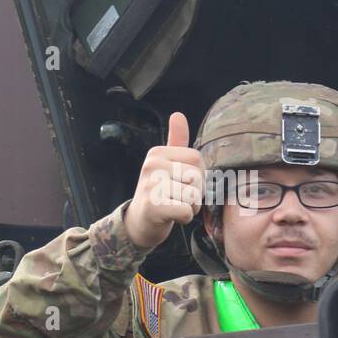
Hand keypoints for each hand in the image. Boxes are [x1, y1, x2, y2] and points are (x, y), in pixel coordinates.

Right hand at [124, 111, 205, 249]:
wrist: (139, 222)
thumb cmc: (159, 192)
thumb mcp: (166, 164)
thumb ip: (176, 141)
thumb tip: (178, 114)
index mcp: (157, 152)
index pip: (197, 158)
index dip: (199, 175)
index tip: (183, 183)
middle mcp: (152, 165)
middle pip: (197, 177)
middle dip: (196, 193)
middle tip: (179, 198)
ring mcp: (150, 185)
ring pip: (194, 195)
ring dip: (191, 207)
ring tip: (175, 207)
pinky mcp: (152, 206)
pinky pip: (186, 211)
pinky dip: (185, 218)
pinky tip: (173, 216)